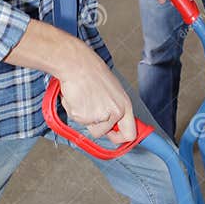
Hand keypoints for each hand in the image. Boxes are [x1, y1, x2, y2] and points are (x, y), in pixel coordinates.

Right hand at [5, 20, 136, 143]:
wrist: (77, 64)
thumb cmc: (93, 73)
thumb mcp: (112, 90)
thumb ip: (114, 107)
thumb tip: (114, 124)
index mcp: (124, 105)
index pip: (130, 133)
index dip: (121, 139)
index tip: (115, 138)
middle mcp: (115, 113)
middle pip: (104, 133)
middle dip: (96, 126)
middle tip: (90, 109)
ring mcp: (99, 116)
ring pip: (89, 127)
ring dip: (84, 117)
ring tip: (84, 98)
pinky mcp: (83, 116)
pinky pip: (77, 120)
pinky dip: (74, 110)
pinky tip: (76, 96)